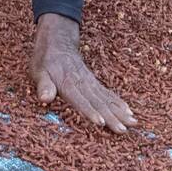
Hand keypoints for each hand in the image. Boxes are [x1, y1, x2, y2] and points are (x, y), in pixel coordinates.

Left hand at [29, 13, 136, 133]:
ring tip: (133, 122)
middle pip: (98, 102)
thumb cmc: (46, 60)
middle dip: (111, 116)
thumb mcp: (39, 71)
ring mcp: (90, 82)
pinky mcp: (94, 82)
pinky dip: (118, 102)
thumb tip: (44, 98)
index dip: (90, 112)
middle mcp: (82, 83)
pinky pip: (108, 93)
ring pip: (106, 99)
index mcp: (68, 83)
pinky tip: (128, 111)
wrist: (58, 41)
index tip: (101, 122)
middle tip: (123, 130)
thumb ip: (43, 85)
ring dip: (119, 111)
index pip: (80, 100)